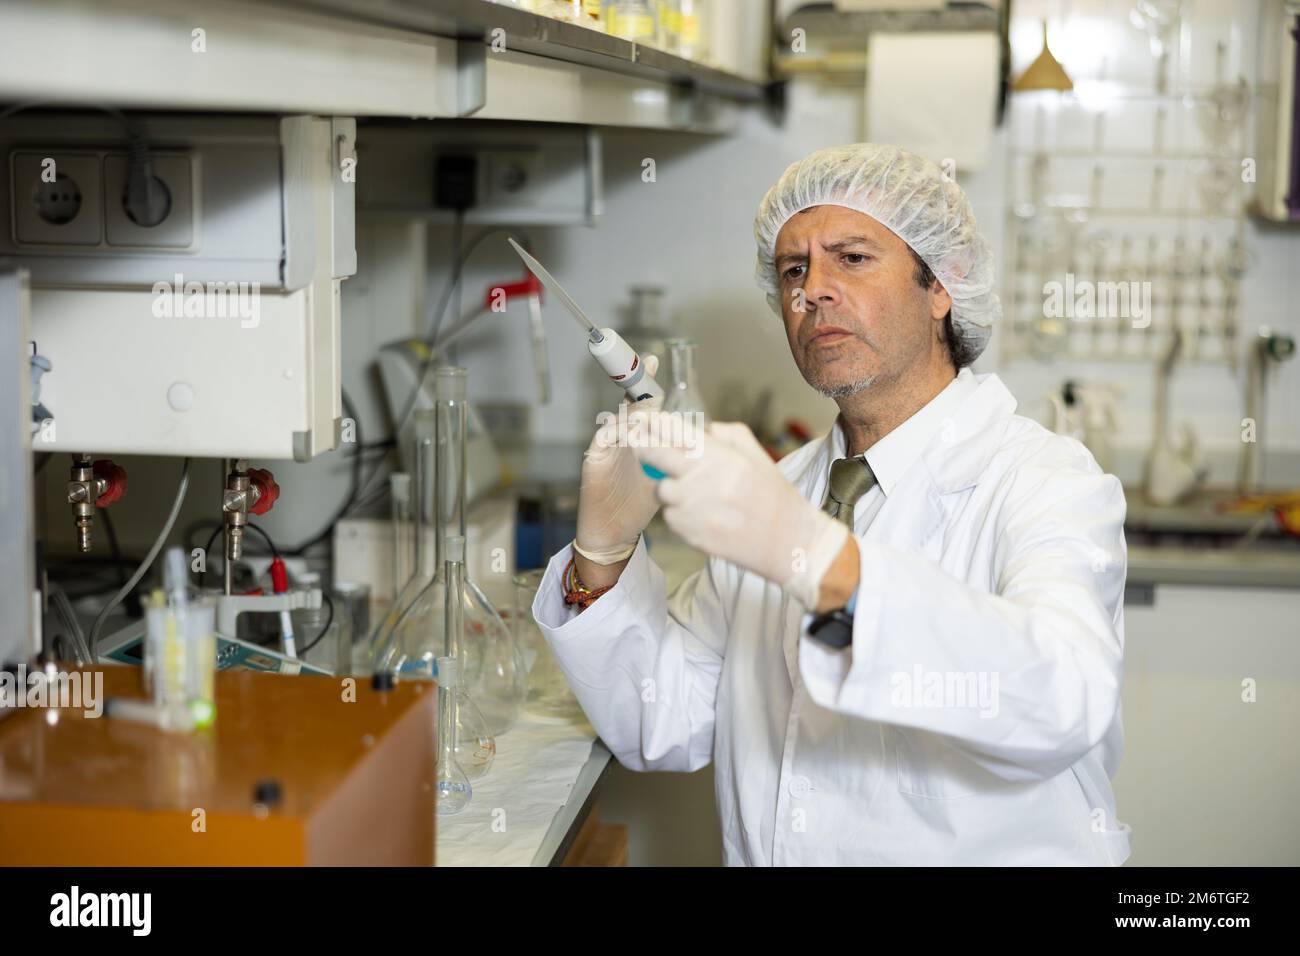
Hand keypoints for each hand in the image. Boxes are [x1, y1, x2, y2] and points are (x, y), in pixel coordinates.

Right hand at [574, 354, 662, 564]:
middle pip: (628, 404)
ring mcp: (606, 447)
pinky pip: (603, 438)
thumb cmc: (638, 504)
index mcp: (638, 438)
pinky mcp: (594, 460)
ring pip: (618, 418)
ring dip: (633, 410)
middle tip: (646, 365)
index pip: (644, 405)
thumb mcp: (663, 475)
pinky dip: (616, 431)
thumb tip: (702, 438)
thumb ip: (674, 454)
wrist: (613, 532)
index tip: (653, 361)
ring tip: (646, 404)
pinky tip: (629, 429)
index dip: (647, 383)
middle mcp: (620, 438)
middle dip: (636, 384)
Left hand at [630, 412, 848, 609]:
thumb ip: (726, 433)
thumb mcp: (756, 454)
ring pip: (661, 490)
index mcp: (717, 456)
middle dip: (644, 446)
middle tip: (642, 444)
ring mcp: (691, 508)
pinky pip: (671, 516)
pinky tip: (705, 515)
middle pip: (652, 454)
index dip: (654, 423)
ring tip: (697, 493)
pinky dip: (681, 514)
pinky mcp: (688, 533)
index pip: (672, 430)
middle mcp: (699, 479)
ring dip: (671, 488)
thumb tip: (701, 428)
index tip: (645, 420)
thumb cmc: (773, 497)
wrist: (786, 541)